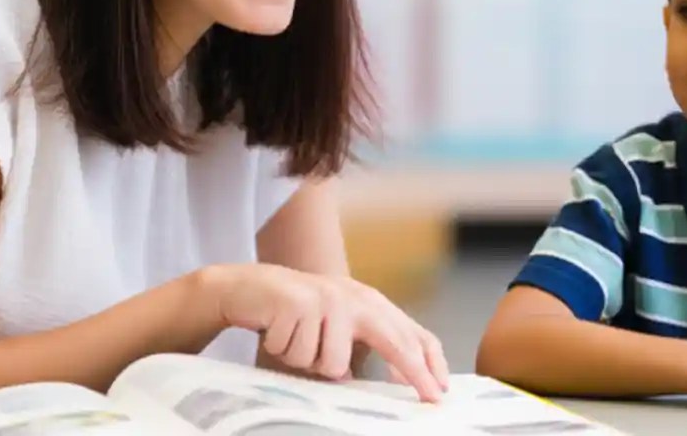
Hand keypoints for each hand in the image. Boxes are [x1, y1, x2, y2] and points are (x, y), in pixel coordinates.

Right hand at [207, 264, 449, 401]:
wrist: (247, 287)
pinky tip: (277, 331)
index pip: (408, 333)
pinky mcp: (298, 303)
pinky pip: (299, 355)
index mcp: (368, 303)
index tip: (439, 390)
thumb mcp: (334, 328)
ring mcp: (327, 298)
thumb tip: (389, 383)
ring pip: (332, 364)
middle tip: (430, 399)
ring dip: (308, 363)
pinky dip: (284, 351)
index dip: (428, 361)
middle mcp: (353, 297)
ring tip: (295, 342)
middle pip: (394, 342)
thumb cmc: (295, 315)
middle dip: (413, 373)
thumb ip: (359, 349)